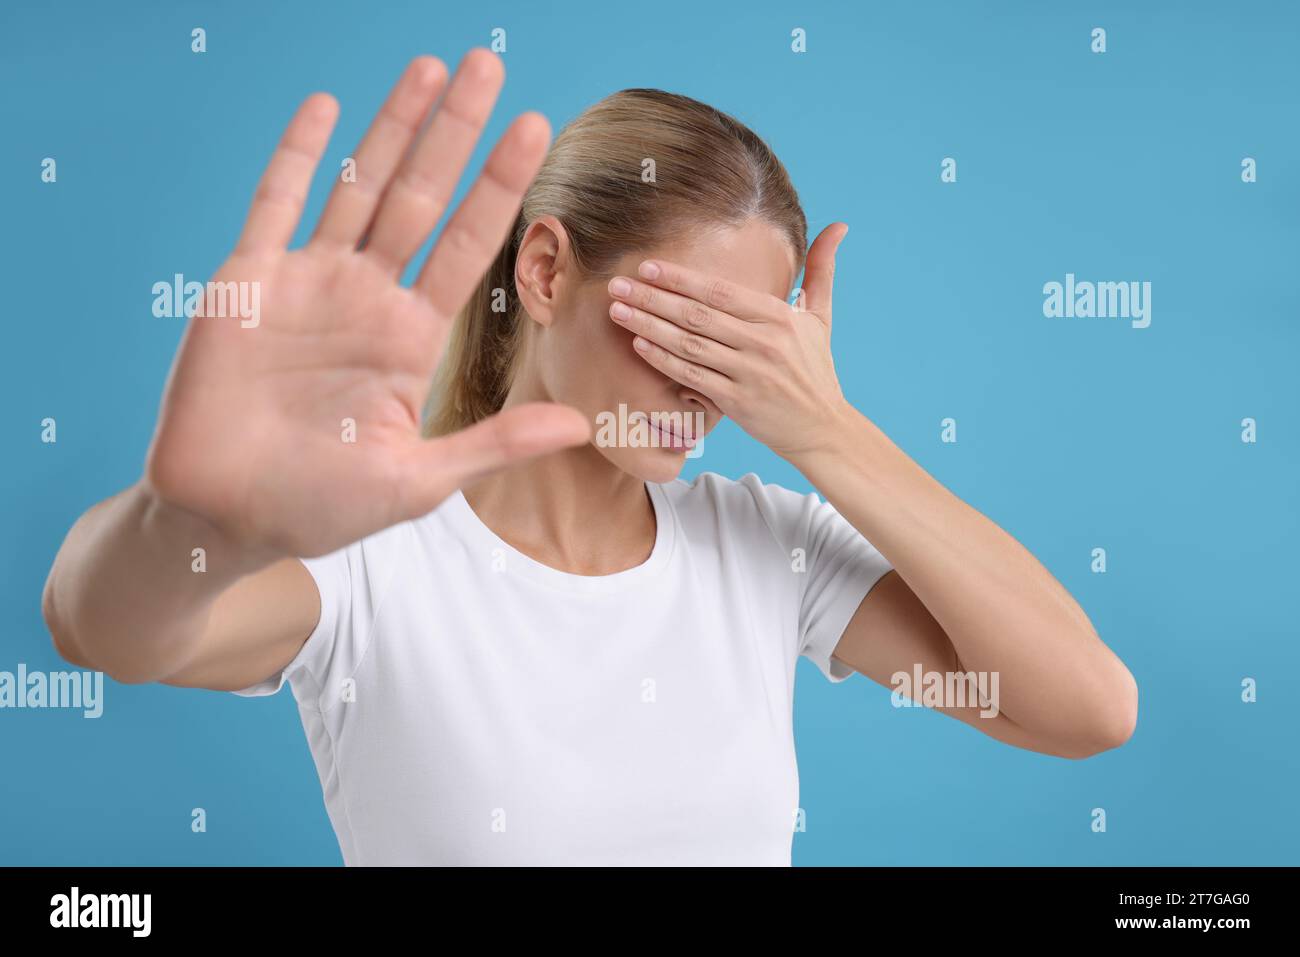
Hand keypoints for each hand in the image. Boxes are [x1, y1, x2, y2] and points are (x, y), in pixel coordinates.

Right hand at [145, 51, 589, 558]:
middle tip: (489, 64)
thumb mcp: (420, 480)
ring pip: (359, 185)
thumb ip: (496, 443)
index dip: (501, 185)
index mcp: (410, 336)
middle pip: (422, 196)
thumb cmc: (322, 506)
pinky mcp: (248, 282)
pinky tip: (327, 106)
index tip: (538, 128)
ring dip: (392, 126)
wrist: (227, 516)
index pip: (469, 245)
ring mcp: (309, 282)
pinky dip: (299, 155)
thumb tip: (583, 425)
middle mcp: (367, 296)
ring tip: (430, 67)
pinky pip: (275, 204)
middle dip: (455, 131)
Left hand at [604, 223, 851, 458]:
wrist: (824, 429)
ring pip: (690, 344)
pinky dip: (664, 360)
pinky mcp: (739, 403)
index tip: (648, 266)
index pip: (720, 292)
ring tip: (617, 310)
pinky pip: (693, 377)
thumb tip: (838, 226)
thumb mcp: (821, 318)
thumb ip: (821, 271)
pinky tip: (639, 345)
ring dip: (649, 325)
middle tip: (617, 284)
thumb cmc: (816, 371)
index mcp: (781, 317)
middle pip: (698, 315)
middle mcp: (765, 343)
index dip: (681, 278)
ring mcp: (750, 374)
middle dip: (653, 297)